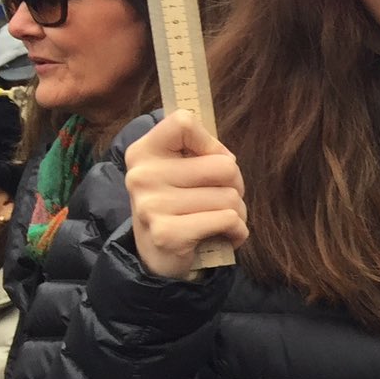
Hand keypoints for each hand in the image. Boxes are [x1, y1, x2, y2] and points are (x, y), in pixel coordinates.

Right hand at [124, 110, 248, 278]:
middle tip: (218, 199)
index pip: (184, 121)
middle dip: (234, 184)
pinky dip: (237, 231)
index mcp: (143, 152)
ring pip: (230, 196)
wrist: (159, 257)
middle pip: (224, 165)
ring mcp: (152, 205)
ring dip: (237, 212)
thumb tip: (226, 155)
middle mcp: (142, 175)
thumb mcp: (180, 170)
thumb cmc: (180, 205)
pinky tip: (222, 236)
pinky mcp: (168, 234)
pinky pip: (229, 220)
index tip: (207, 162)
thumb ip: (200, 150)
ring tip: (216, 220)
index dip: (211, 143)